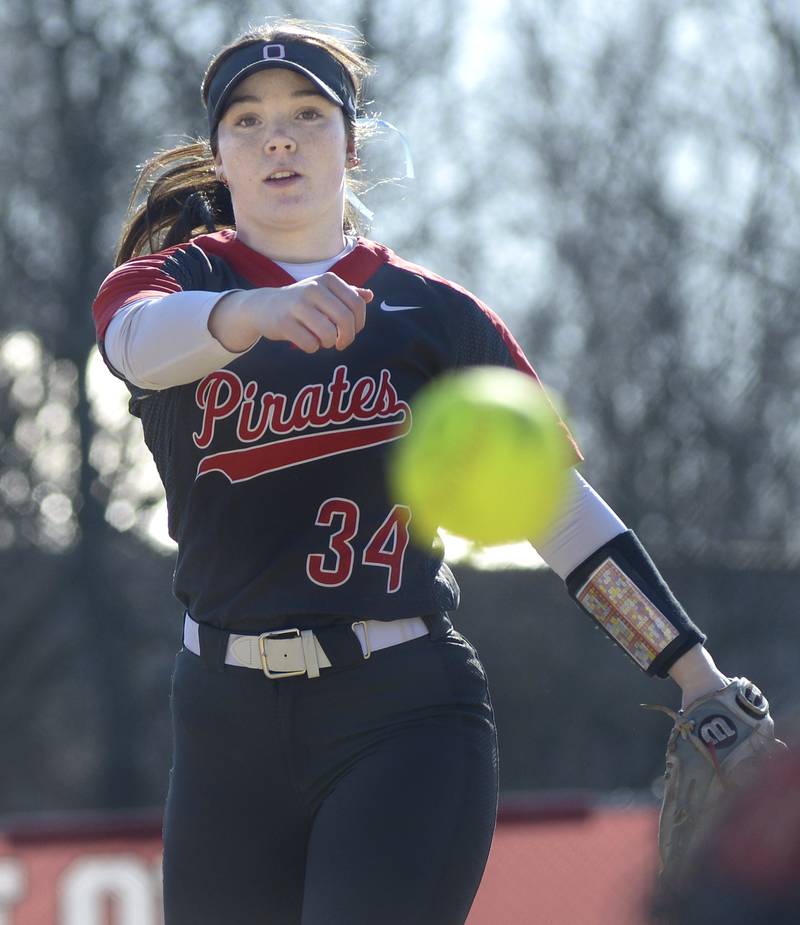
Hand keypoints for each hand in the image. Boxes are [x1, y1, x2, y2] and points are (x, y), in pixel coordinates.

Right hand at [243, 273, 371, 352]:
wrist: (264, 306)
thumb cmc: (301, 301)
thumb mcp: (324, 292)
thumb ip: (347, 294)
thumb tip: (369, 296)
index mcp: (328, 280)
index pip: (357, 304)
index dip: (359, 323)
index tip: (352, 331)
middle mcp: (313, 288)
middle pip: (345, 320)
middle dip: (347, 337)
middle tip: (341, 343)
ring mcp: (297, 305)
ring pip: (328, 334)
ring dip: (329, 343)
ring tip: (322, 340)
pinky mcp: (284, 322)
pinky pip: (310, 344)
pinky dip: (312, 348)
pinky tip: (306, 341)